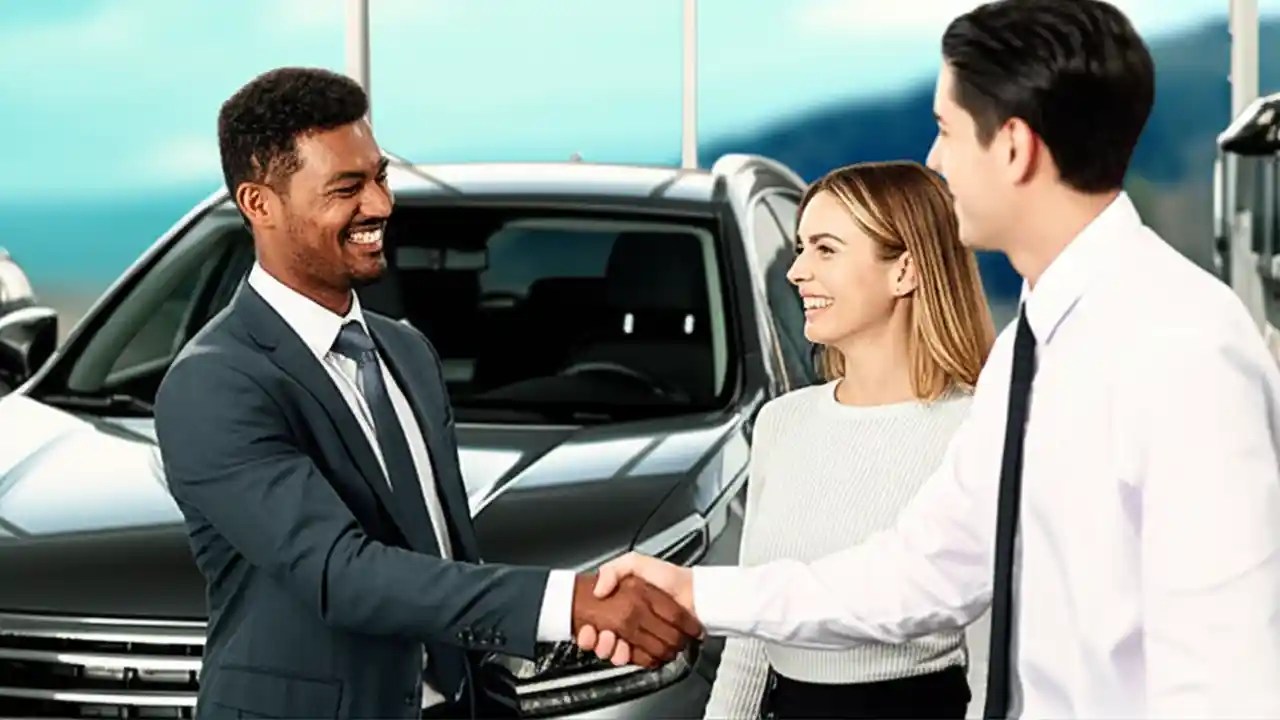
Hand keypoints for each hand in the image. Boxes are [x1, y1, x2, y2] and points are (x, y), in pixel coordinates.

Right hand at [570, 571, 701, 668]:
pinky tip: (623, 650)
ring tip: (610, 641)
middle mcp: (628, 621)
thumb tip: (598, 590)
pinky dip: (626, 657)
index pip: (596, 620)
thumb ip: (613, 569)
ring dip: (608, 650)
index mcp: (621, 602)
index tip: (585, 628)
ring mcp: (638, 636)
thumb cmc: (667, 576)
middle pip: (604, 639)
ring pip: (616, 651)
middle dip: (598, 641)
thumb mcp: (634, 562)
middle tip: (599, 634)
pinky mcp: (651, 649)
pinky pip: (634, 659)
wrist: (693, 592)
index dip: (588, 628)